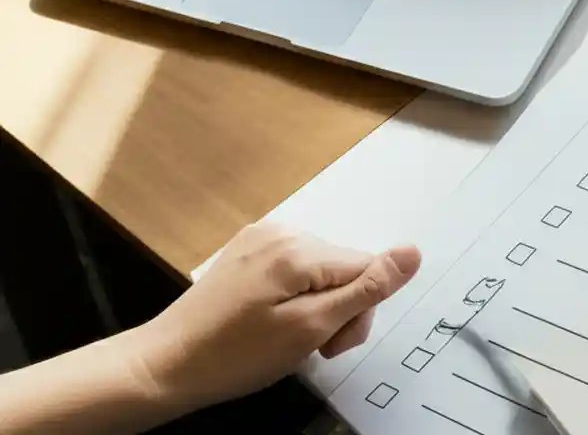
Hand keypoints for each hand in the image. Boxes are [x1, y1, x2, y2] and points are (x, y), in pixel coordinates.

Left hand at [136, 223, 420, 410]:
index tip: (329, 345)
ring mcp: (261, 238)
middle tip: (309, 347)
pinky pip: (295, 268)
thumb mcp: (309, 329)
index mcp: (299, 249)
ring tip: (287, 337)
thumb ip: (365, 289)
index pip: (367, 269)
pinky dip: (295, 296)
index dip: (359, 312)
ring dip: (318, 306)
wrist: (165, 365)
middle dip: (339, 310)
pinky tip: (272, 320)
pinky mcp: (247, 251)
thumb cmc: (236, 355)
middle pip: (345, 268)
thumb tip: (413, 252)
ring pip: (322, 270)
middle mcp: (282, 231)